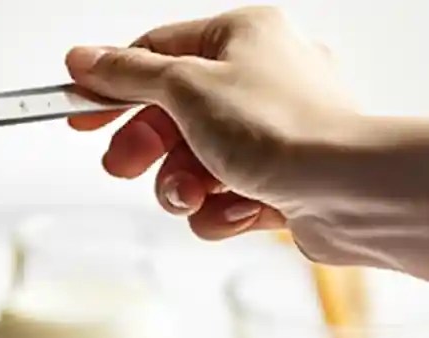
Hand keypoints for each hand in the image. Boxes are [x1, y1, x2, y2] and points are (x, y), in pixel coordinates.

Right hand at [65, 6, 354, 240]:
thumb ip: (127, 75)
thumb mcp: (184, 87)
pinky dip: (221, 209)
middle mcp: (261, 78)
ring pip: (193, 162)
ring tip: (193, 194)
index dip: (112, 85)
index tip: (79, 113)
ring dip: (182, 185)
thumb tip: (83, 58)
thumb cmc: (282, 128)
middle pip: (171, 114)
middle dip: (148, 149)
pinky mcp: (281, 182)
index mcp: (243, 36)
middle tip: (124, 166)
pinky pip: (223, 197)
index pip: (156, 52)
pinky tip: (240, 209)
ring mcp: (273, 133)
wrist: (349, 191)